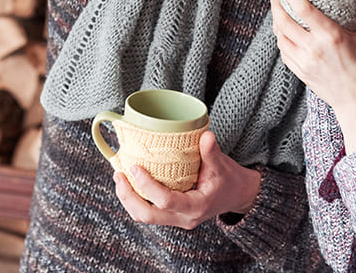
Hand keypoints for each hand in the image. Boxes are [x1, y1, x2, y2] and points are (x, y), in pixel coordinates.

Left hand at [112, 131, 261, 228]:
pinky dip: (136, 199)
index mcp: (196, 207)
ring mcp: (177, 219)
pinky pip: (149, 212)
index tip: (134, 167)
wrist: (237, 195)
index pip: (166, 201)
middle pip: (147, 215)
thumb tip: (206, 135)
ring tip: (119, 177)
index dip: (147, 186)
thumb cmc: (229, 179)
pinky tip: (130, 182)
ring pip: (145, 217)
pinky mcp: (172, 216)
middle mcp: (184, 218)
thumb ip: (212, 152)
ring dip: (128, 199)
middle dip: (128, 197)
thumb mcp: (223, 165)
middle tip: (119, 174)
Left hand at [270, 0, 355, 151]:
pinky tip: (281, 26)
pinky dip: (280, 35)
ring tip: (276, 2)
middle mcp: (313, 47)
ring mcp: (303, 60)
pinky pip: (283, 48)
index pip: (303, 9)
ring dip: (275, 16)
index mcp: (331, 36)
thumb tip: (350, 1)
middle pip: (284, 19)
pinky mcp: (299, 70)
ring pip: (279, 34)